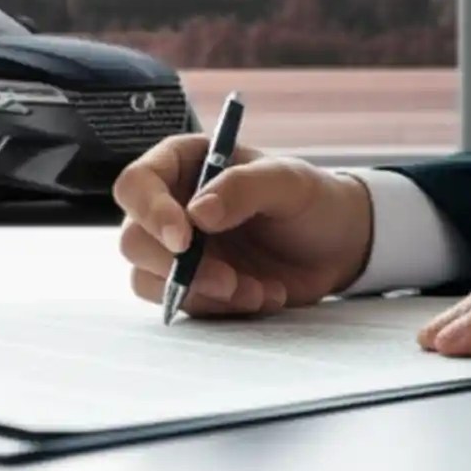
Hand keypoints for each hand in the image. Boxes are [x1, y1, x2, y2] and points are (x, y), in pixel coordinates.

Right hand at [113, 134, 373, 316]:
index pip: (137, 183)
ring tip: (256, 290)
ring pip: (149, 279)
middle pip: (133, 239)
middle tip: (228, 279)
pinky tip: (261, 294)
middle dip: (176, 267)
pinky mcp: (192, 284)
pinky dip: (220, 307)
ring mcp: (178, 249)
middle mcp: (171, 206)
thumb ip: (243, 188)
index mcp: (183, 164)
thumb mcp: (288, 182)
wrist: (337, 248)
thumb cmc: (311, 200)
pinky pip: (182, 303)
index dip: (150, 211)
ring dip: (201, 292)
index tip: (184, 239)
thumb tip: (197, 213)